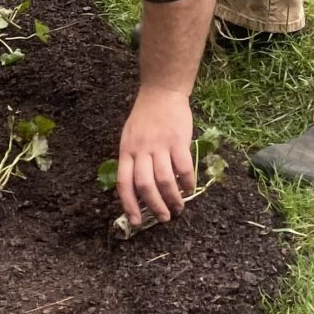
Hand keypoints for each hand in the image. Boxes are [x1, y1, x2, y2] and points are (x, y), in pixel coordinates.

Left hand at [117, 86, 194, 226]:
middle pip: (144, 185)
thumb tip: (140, 189)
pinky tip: (190, 188)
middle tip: (164, 218)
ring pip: (164, 180)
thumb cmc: (146, 116)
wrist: (162, 92)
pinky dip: (187, 181)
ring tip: (178, 207)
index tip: (136, 221)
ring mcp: (159, 145)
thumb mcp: (130, 137)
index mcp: (127, 151)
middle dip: (154, 206)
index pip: (124, 183)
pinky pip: (183, 167)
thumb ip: (134, 159)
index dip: (129, 205)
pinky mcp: (178, 141)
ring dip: (172, 198)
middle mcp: (141, 150)